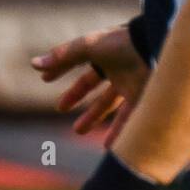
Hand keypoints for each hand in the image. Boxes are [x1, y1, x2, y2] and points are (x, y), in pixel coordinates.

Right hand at [33, 26, 149, 142]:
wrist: (156, 49)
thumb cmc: (121, 43)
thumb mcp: (87, 47)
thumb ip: (62, 56)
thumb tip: (33, 65)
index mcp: (104, 53)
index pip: (78, 63)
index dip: (60, 69)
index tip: (45, 79)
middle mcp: (118, 69)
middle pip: (94, 86)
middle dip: (76, 97)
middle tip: (60, 108)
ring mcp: (132, 85)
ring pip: (110, 105)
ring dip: (94, 118)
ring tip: (77, 131)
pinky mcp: (145, 100)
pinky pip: (130, 121)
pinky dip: (119, 134)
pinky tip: (107, 146)